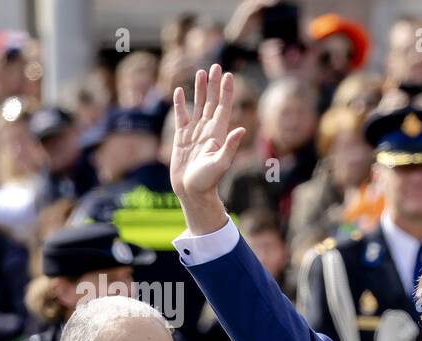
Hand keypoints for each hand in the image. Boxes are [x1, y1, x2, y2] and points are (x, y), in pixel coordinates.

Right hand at [170, 63, 245, 228]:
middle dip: (214, 84)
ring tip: (201, 72)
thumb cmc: (207, 181)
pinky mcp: (182, 137)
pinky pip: (181, 116)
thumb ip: (230, 146)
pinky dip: (181, 103)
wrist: (191, 192)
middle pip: (212, 102)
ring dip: (200, 89)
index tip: (227, 74)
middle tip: (216, 66)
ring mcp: (195, 133)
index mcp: (218, 134)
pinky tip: (180, 90)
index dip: (226, 91)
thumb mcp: (220, 163)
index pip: (223, 107)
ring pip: (198, 105)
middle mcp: (208, 131)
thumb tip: (241, 129)